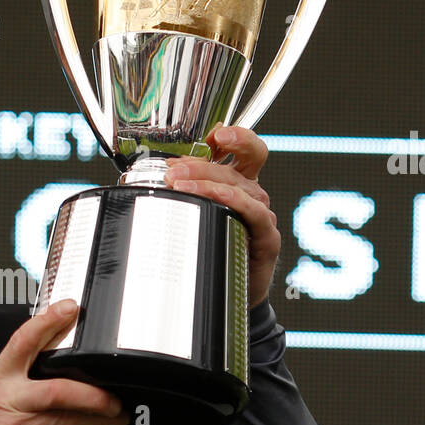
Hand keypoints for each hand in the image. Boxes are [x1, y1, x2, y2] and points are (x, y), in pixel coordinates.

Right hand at [0, 300, 130, 424]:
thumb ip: (5, 384)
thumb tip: (33, 371)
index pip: (22, 343)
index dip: (47, 323)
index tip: (69, 309)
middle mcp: (9, 402)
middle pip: (58, 390)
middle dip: (92, 394)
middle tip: (114, 392)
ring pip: (69, 420)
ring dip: (99, 418)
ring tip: (117, 412)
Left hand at [164, 125, 280, 308]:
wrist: (227, 292)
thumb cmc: (209, 248)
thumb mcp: (193, 212)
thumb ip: (182, 188)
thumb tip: (158, 171)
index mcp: (238, 182)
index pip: (246, 148)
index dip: (236, 135)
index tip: (215, 132)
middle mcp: (252, 193)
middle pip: (236, 166)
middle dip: (202, 164)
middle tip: (173, 171)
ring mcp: (261, 213)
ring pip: (240, 187)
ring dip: (209, 182)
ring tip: (180, 186)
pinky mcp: (267, 236)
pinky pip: (253, 212)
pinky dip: (233, 202)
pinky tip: (216, 201)